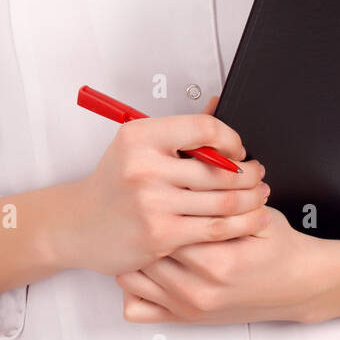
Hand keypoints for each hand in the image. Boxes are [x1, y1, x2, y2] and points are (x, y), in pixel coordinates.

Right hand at [64, 95, 269, 275]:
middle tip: (259, 175)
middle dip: (250, 173)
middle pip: (220, 168)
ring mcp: (152, 203)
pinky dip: (241, 225)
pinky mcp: (160, 234)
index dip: (232, 138)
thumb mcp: (137, 146)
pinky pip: (214, 228)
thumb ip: (178, 131)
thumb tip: (218, 104)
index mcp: (141, 137)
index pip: (204, 128)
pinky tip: (253, 220)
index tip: (239, 149)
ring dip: (252, 199)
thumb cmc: (114, 182)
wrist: (78, 224)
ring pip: (223, 200)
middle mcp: (145, 167)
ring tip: (260, 196)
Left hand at [116, 203, 317, 323]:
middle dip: (145, 223)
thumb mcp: (260, 213)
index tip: (161, 186)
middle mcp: (198, 290)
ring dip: (137, 251)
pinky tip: (147, 265)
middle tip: (146, 203)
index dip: (163, 200)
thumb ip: (227, 193)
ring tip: (144, 230)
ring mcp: (188, 308)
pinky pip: (136, 308)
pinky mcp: (184, 319)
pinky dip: (134, 286)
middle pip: (148, 248)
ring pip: (134, 276)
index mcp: (217, 262)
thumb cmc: (281, 249)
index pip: (169, 224)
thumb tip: (197, 163)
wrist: (300, 286)